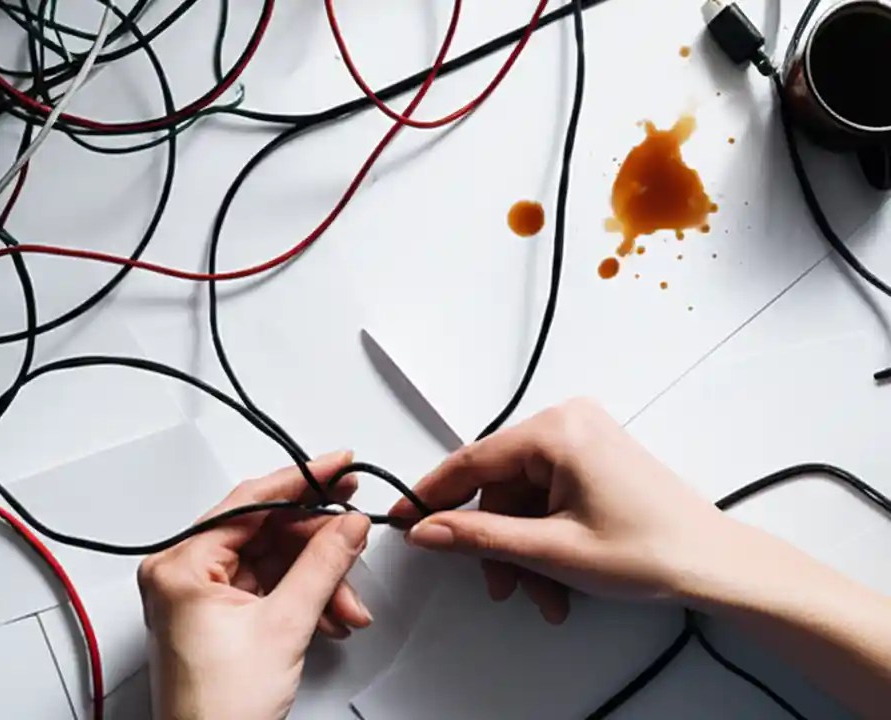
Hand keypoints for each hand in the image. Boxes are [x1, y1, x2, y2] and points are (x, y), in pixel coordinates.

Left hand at [138, 451, 372, 719]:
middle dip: (316, 545)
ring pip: (270, 563)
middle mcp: (180, 574)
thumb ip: (322, 565)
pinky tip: (329, 613)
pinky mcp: (213, 617)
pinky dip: (300, 598)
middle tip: (354, 531)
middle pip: (263, 532)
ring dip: (315, 579)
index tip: (337, 465)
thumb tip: (346, 523)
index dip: (301, 480)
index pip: (249, 502)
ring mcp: (196, 596)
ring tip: (347, 598)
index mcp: (179, 565)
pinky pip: (264, 588)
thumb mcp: (284, 626)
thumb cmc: (217, 712)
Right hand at [390, 398, 737, 623]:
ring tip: (543, 591)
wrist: (718, 565)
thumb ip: (480, 538)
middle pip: (498, 486)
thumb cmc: (657, 549)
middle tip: (500, 583)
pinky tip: (556, 576)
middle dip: (496, 542)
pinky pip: (546, 497)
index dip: (432, 496)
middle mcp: (569, 423)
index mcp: (557, 430)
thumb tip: (430, 530)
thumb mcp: (552, 550)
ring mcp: (583, 440)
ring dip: (522, 549)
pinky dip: (543, 537)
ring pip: (521, 498)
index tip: (404, 518)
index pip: (471, 461)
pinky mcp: (594, 460)